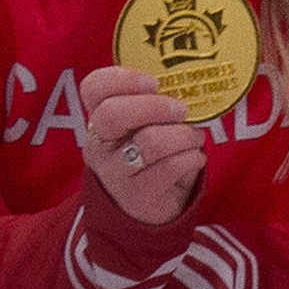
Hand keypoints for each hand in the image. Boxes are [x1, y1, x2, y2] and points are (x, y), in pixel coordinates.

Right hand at [79, 66, 206, 224]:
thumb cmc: (150, 155)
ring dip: (182, 135)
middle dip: (155, 106)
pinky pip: (168, 168)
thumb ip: (156, 103)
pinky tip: (195, 157)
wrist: (146, 210)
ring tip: (195, 137)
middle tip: (182, 109)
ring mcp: (114, 172)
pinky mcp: (137, 196)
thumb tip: (189, 83)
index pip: (93, 87)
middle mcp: (99, 144)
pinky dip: (190, 158)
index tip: (154, 82)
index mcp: (99, 118)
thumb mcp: (144, 126)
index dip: (123, 78)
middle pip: (112, 114)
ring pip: (148, 142)